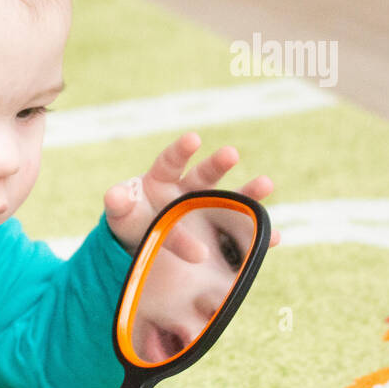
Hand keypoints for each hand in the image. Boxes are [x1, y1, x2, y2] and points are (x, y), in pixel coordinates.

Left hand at [103, 132, 281, 255]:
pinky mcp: (223, 234)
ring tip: (266, 184)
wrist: (149, 249)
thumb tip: (114, 196)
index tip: (192, 138)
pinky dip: (259, 237)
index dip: (180, 150)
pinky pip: (244, 234)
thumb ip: (119, 204)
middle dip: (217, 164)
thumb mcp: (122, 216)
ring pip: (232, 199)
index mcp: (164, 180)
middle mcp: (191, 191)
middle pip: (205, 174)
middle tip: (230, 153)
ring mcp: (210, 212)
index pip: (171, 161)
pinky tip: (274, 238)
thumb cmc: (134, 223)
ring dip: (249, 193)